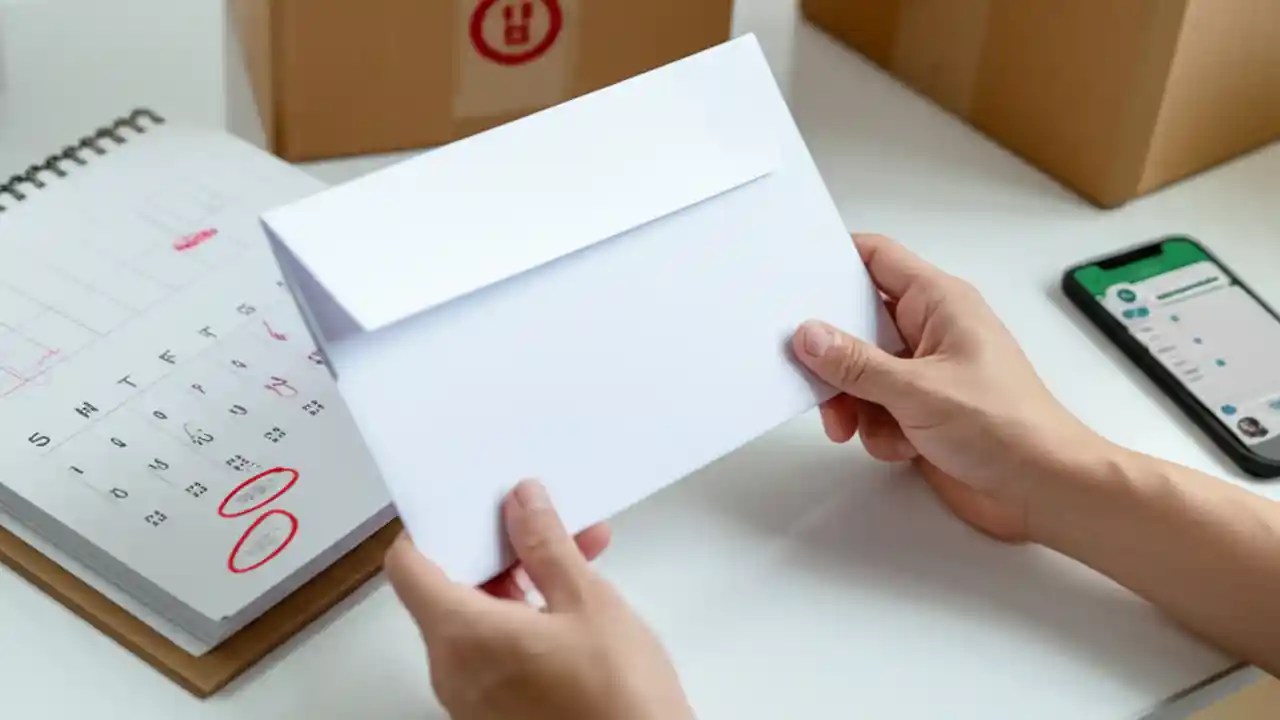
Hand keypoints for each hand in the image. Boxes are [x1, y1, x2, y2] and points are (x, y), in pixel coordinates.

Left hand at [385, 480, 692, 719]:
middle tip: (539, 523)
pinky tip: (571, 602)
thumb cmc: (618, 704)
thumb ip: (546, 545)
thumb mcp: (588, 602)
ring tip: (574, 560)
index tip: (469, 505)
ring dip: (517, 581)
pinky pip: (492, 650)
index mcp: (463, 636)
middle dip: (496, 549)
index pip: (408, 565)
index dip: (433, 525)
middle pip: (445, 588)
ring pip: (474, 618)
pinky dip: (521, 617)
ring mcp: (472, 698)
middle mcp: (453, 671)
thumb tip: (523, 505)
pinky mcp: (496, 712)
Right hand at [792, 234, 1109, 542]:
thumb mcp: (917, 391)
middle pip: (858, 323)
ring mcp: (927, 372)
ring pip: (861, 373)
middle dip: (834, 356)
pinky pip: (877, 409)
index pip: (877, 259)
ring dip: (854, 403)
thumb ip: (856, 364)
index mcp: (940, 303)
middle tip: (812, 377)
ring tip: (860, 428)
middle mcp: (931, 331)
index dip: (835, 261)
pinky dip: (879, 430)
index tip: (793, 278)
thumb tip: (809, 335)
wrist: (1044, 489)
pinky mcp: (923, 410)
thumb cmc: (1007, 427)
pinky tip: (903, 447)